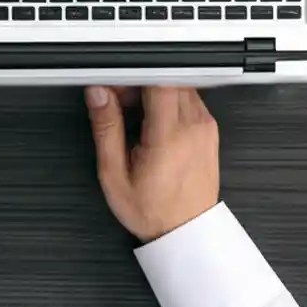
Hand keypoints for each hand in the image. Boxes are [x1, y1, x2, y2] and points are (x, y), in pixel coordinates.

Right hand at [84, 86, 219, 242]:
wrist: (185, 230)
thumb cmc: (151, 209)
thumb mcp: (114, 173)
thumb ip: (106, 127)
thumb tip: (98, 95)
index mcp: (169, 136)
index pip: (157, 80)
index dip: (132, 75)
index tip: (115, 85)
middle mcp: (193, 127)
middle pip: (167, 78)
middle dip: (139, 83)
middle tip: (120, 103)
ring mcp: (205, 127)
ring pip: (178, 86)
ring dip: (153, 92)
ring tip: (135, 117)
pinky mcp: (209, 129)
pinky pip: (188, 99)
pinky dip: (168, 102)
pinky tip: (152, 124)